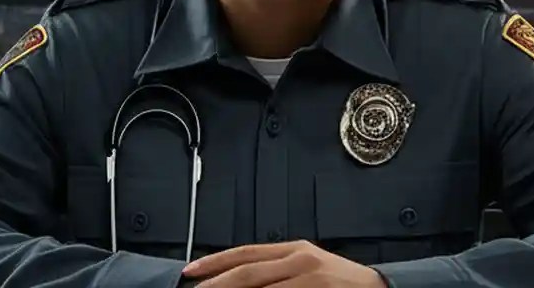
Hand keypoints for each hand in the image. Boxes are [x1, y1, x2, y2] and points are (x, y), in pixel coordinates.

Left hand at [181, 240, 387, 286]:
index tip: (191, 272)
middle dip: (216, 284)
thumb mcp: (308, 267)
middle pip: (247, 271)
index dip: (215, 262)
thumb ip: (276, 271)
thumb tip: (240, 279)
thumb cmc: (342, 283)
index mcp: (294, 249)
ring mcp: (309, 278)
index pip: (245, 253)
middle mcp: (299, 260)